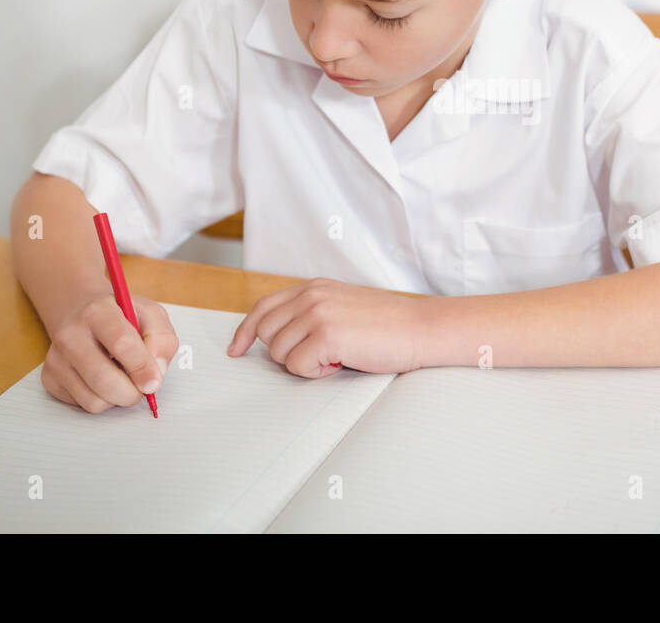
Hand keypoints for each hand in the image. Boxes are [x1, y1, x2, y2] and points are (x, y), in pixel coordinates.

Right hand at [41, 294, 178, 412]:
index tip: (154, 382)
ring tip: (121, 377)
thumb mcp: (150, 314)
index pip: (121, 343)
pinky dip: (101, 399)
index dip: (142, 367)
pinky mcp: (50, 378)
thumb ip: (161, 339)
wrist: (80, 312)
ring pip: (94, 400)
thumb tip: (156, 373)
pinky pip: (82, 405)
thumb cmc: (120, 316)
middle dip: (131, 393)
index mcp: (98, 311)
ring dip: (117, 398)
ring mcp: (56, 358)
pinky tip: (102, 379)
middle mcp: (71, 335)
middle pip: (103, 380)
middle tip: (142, 387)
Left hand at [227, 278, 427, 376]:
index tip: (237, 348)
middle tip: (319, 354)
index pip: (264, 307)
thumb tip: (280, 336)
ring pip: (281, 354)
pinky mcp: (326, 335)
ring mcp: (317, 314)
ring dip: (306, 363)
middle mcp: (312, 296)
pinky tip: (342, 361)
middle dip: (286, 352)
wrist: (421, 328)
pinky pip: (299, 367)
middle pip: (267, 333)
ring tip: (337, 355)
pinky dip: (317, 372)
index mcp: (314, 287)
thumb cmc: (390, 324)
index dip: (246, 331)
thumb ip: (311, 312)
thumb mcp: (343, 306)